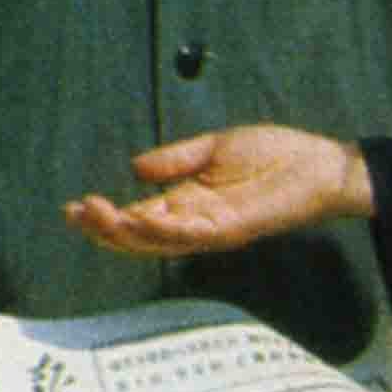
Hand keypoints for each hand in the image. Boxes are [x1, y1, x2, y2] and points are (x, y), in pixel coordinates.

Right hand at [64, 126, 370, 256]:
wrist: (318, 165)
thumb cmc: (274, 156)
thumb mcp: (214, 148)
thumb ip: (175, 159)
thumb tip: (135, 167)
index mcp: (186, 203)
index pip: (137, 217)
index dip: (105, 216)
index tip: (72, 208)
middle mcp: (194, 223)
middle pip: (139, 237)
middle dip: (104, 229)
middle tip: (74, 214)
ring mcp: (212, 229)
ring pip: (158, 242)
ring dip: (125, 232)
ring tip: (96, 215)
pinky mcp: (232, 229)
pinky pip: (193, 235)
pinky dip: (166, 230)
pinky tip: (142, 220)